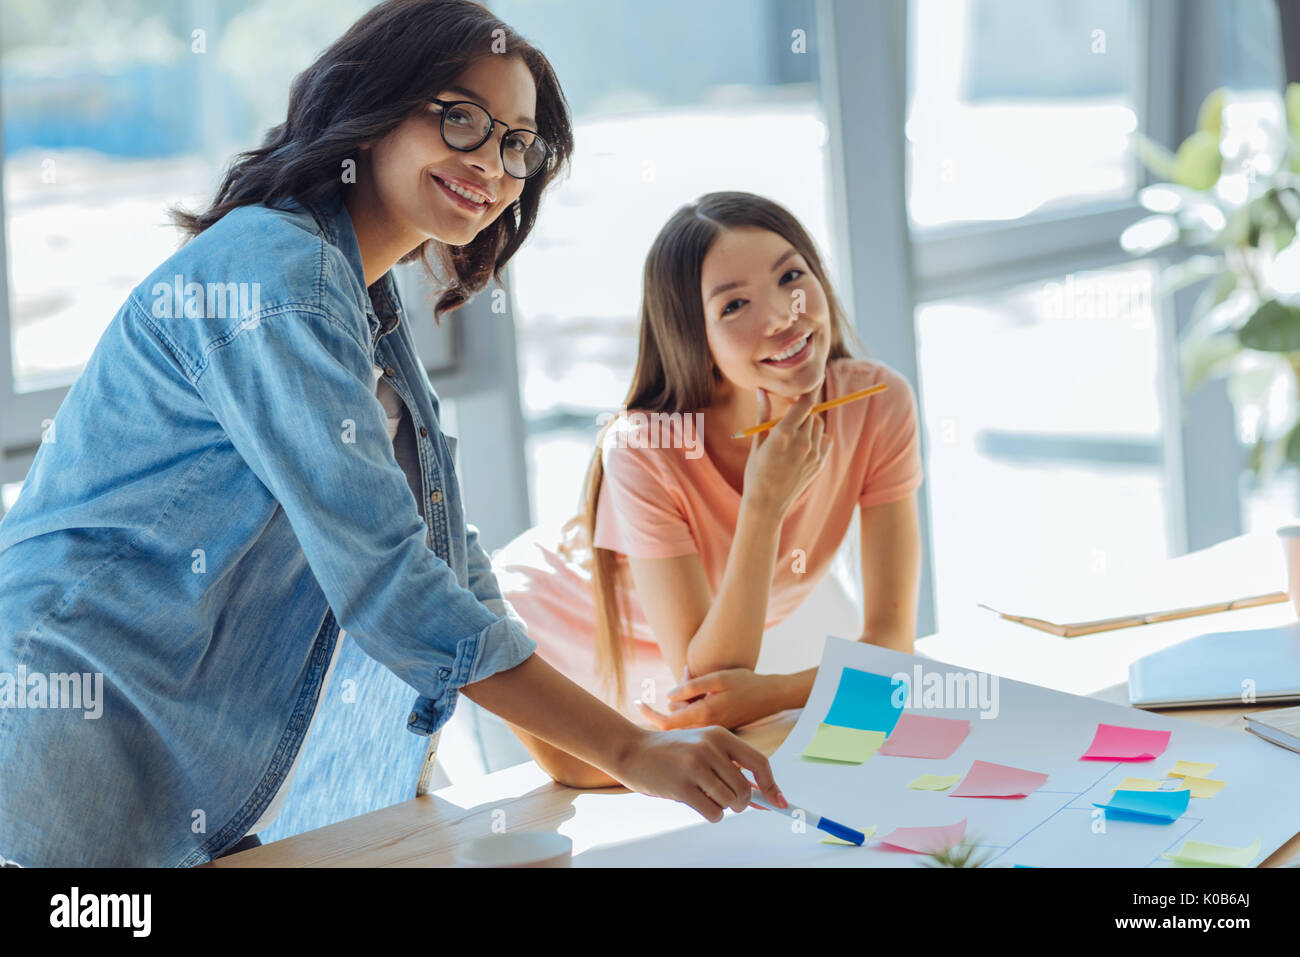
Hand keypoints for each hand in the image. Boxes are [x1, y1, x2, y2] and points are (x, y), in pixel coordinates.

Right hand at [609, 726, 786, 821]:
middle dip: (742, 803)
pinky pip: (713, 812)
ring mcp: (695, 766)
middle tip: (730, 803)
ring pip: (730, 802)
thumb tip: (763, 796)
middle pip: (745, 788)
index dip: (772, 785)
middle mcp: (709, 747)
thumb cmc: (671, 752)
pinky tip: (698, 803)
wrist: (631, 750)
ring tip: (706, 796)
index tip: (779, 802)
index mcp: (719, 734)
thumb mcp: (703, 748)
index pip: (759, 762)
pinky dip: (711, 814)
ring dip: (723, 808)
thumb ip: (730, 767)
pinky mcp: (681, 786)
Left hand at [637, 668, 784, 730]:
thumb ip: (692, 687)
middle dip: (674, 697)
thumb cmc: (746, 684)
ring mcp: (712, 729)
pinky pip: (697, 718)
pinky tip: (705, 687)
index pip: (667, 722)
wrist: (772, 696)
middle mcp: (705, 726)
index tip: (637, 703)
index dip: (649, 715)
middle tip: (688, 674)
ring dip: (684, 699)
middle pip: (675, 717)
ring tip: (696, 676)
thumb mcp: (718, 678)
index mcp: (703, 714)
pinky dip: (694, 704)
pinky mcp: (717, 727)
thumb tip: (668, 696)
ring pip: (685, 717)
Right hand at [741, 387, 829, 517]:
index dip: (808, 391)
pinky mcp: (820, 463)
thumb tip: (762, 390)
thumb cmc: (756, 472)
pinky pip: (825, 440)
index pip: (804, 403)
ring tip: (794, 435)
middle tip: (789, 418)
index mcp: (783, 434)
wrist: (767, 503)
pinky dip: (817, 438)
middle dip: (802, 411)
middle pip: (811, 413)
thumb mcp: (757, 442)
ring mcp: (813, 454)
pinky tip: (803, 446)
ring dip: (809, 424)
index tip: (810, 383)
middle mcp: (801, 442)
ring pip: (819, 425)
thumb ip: (763, 415)